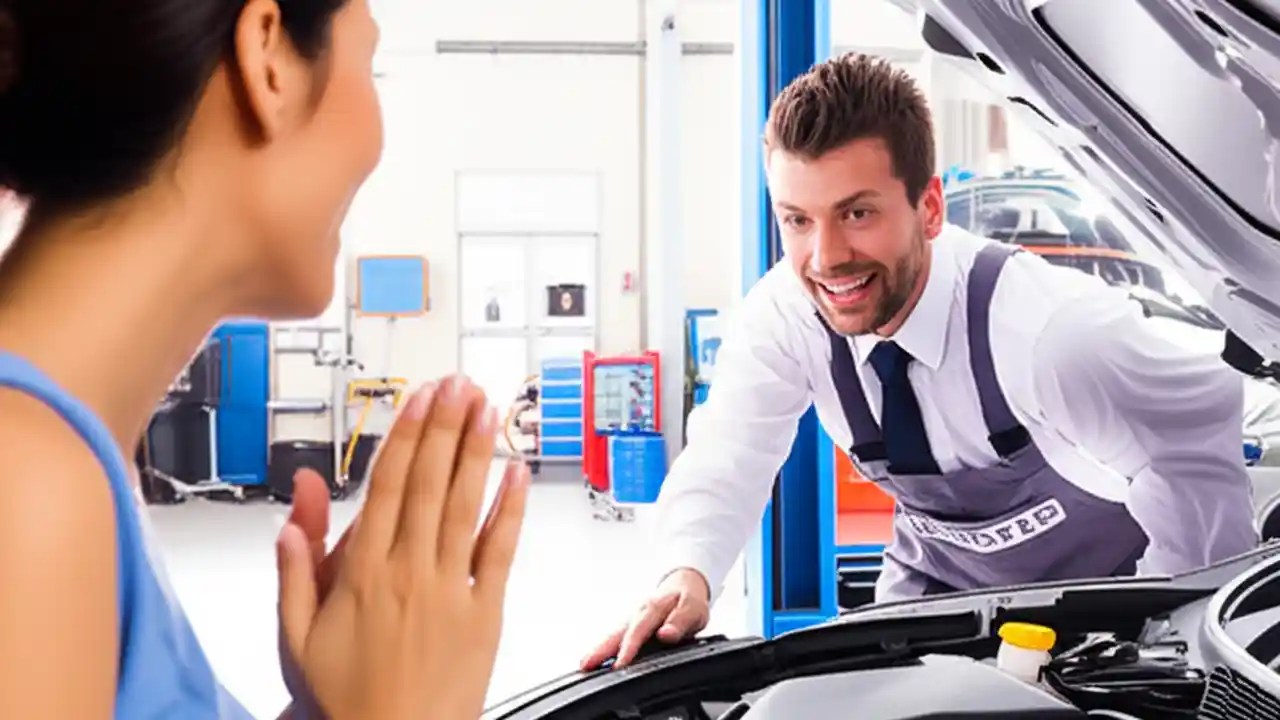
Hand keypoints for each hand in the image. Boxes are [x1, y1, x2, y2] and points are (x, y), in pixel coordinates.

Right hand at [275, 376, 528, 719]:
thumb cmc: (346, 697)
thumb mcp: (296, 635)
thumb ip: (296, 566)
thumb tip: (296, 506)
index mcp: (363, 571)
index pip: (387, 485)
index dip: (406, 435)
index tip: (418, 398)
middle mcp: (409, 571)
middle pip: (430, 482)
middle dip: (445, 426)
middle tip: (459, 384)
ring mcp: (451, 589)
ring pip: (466, 505)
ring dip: (478, 452)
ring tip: (487, 408)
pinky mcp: (486, 612)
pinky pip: (501, 551)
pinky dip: (510, 509)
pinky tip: (516, 473)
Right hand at [580, 567, 710, 670]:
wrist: (683, 583)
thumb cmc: (688, 598)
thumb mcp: (693, 609)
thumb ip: (680, 622)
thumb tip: (666, 634)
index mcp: (653, 608)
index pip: (638, 631)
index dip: (628, 648)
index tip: (619, 665)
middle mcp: (638, 613)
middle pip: (617, 632)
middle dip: (601, 649)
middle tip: (586, 665)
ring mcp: (632, 618)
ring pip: (612, 634)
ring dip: (598, 649)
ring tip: (584, 665)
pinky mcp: (630, 624)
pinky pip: (614, 636)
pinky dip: (603, 647)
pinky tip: (595, 659)